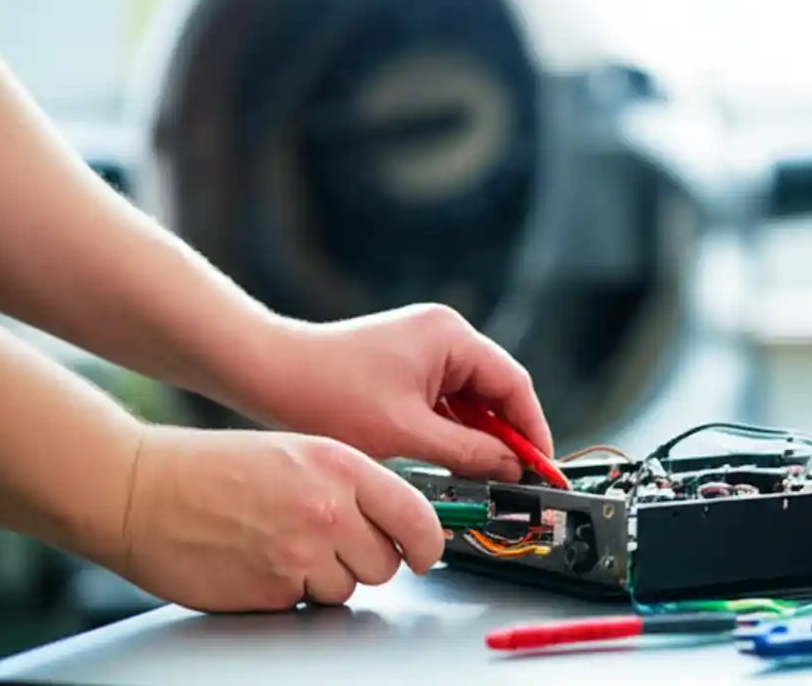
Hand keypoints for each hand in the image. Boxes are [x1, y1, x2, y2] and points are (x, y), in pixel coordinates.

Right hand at [112, 424, 442, 611]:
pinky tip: (259, 561)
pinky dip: (290, 591)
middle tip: (328, 543)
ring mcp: (301, 553)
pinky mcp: (274, 591)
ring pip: (349, 589)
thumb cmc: (214, 468)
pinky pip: (306, 604)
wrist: (142, 491)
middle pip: (386, 563)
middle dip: (364, 560)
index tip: (424, 551)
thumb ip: (352, 484)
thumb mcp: (298, 452)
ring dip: (325, 578)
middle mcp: (328, 509)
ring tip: (283, 546)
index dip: (427, 542)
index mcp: (340, 466)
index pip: (417, 516)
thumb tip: (399, 519)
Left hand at [235, 304, 552, 482]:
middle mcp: (444, 333)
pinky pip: (447, 399)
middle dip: (507, 436)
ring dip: (479, 436)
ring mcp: (425, 346)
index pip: (513, 385)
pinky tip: (455, 460)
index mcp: (451, 337)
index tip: (541, 466)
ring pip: (471, 398)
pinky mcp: (407, 363)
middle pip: (497, 390)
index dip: (532, 430)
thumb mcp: (406, 433)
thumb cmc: (329, 393)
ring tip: (486, 476)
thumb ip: (467, 452)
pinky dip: (454, 429)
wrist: (269, 373)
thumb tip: (509, 468)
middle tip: (517, 478)